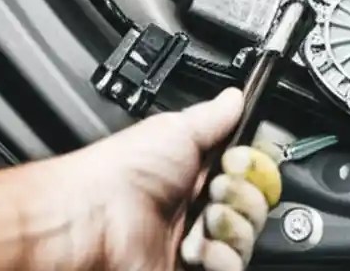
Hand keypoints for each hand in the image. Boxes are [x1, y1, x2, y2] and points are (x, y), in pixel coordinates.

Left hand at [18, 88, 279, 270]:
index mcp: (196, 169)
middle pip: (255, 203)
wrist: (94, 219)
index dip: (254, 165)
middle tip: (217, 187)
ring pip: (247, 236)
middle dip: (244, 192)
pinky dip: (221, 256)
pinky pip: (232, 266)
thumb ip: (214, 116)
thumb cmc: (123, 172)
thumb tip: (236, 96)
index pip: (250, 170)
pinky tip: (197, 246)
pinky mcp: (193, 269)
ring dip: (232, 224)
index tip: (241, 158)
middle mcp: (198, 205)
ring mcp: (196, 240)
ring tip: (204, 218)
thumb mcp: (176, 129)